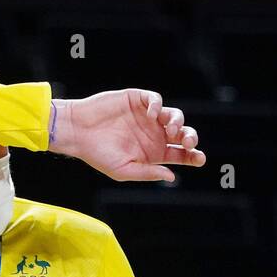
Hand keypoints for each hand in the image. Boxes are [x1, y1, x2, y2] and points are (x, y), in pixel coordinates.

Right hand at [49, 90, 205, 181]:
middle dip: (190, 137)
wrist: (77, 132)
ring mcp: (147, 116)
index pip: (181, 154)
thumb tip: (172, 176)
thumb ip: (148, 173)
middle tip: (188, 142)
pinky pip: (155, 100)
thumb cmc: (97, 154)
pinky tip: (152, 114)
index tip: (199, 158)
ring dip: (177, 122)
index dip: (193, 155)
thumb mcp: (124, 170)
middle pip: (183, 134)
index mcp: (155, 152)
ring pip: (173, 116)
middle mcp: (154, 134)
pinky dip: (158, 105)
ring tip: (169, 130)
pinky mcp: (137, 100)